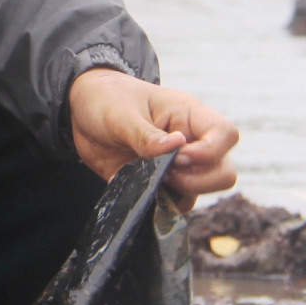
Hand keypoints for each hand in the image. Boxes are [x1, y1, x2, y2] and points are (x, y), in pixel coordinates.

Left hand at [68, 68, 237, 210]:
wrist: (80, 112)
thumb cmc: (106, 100)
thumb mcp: (120, 113)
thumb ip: (145, 134)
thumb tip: (176, 147)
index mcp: (188, 116)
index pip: (225, 134)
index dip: (210, 152)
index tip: (178, 156)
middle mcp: (191, 142)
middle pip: (224, 171)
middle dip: (198, 181)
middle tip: (163, 173)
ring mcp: (178, 166)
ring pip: (202, 192)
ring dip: (178, 193)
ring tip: (146, 177)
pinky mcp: (160, 183)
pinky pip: (175, 203)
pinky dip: (161, 204)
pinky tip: (140, 190)